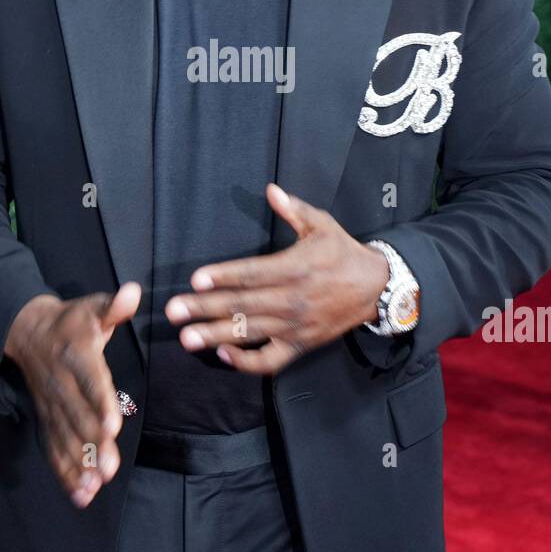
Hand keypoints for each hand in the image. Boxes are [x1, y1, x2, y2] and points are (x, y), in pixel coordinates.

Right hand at [3, 282, 140, 507]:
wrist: (25, 331)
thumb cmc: (70, 321)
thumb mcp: (91, 307)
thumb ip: (114, 306)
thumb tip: (134, 292)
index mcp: (77, 355)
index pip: (91, 381)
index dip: (101, 403)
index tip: (113, 425)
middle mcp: (62, 384)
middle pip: (79, 417)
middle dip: (94, 444)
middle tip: (109, 468)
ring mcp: (52, 405)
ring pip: (66, 438)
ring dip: (80, 465)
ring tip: (95, 488)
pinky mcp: (47, 419)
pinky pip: (54, 448)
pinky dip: (66, 473)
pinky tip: (82, 496)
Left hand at [164, 184, 389, 375]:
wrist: (376, 287)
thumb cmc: (343, 253)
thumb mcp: (322, 224)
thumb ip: (293, 209)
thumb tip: (270, 189)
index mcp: (295, 268)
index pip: (252, 274)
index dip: (223, 277)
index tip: (195, 280)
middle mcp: (292, 299)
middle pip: (243, 305)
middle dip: (205, 309)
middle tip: (175, 311)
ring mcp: (295, 326)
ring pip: (251, 333)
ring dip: (217, 336)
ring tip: (188, 338)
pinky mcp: (300, 346)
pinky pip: (271, 361)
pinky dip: (247, 362)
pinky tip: (224, 355)